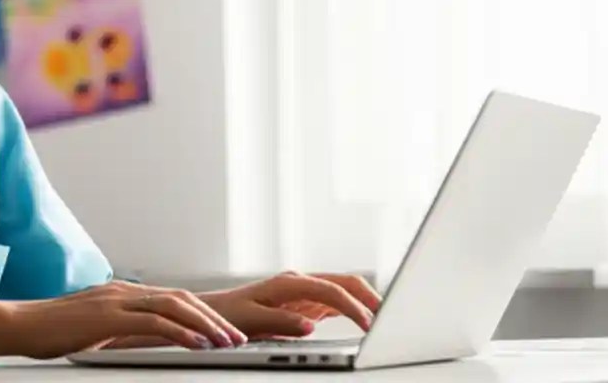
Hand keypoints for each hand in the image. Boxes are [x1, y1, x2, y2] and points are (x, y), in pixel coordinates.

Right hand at [6, 279, 249, 358]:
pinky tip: (197, 344)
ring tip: (228, 342)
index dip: (204, 314)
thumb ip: (119, 328)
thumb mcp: (94, 329)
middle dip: (215, 318)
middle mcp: (124, 292)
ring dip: (206, 325)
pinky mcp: (108, 317)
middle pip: (182, 298)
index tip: (225, 332)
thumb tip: (140, 340)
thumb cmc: (52, 330)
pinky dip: (181, 332)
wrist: (20, 324)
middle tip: (238, 337)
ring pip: (174, 306)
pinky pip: (154, 322)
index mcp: (124, 294)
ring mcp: (117, 301)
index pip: (174, 299)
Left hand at [201, 271, 381, 340]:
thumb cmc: (229, 313)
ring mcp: (305, 290)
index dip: (353, 307)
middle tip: (391, 318)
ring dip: (366, 302)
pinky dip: (355, 309)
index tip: (369, 324)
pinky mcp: (306, 302)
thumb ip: (282, 322)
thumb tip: (311, 325)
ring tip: (387, 321)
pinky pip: (337, 302)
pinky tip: (367, 321)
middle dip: (370, 297)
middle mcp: (300, 282)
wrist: (216, 312)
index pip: (331, 290)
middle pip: (345, 282)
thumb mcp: (252, 319)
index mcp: (288, 283)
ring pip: (345, 289)